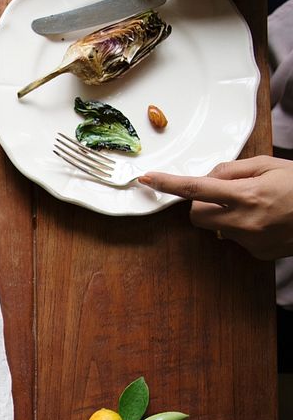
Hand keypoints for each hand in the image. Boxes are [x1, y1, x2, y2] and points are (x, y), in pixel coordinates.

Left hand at [138, 157, 292, 258]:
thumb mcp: (270, 165)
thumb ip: (234, 170)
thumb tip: (207, 178)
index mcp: (247, 195)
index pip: (196, 189)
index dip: (169, 184)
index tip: (148, 179)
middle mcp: (244, 221)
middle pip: (196, 215)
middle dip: (202, 203)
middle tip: (226, 193)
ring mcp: (249, 241)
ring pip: (215, 228)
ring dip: (224, 215)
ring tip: (256, 205)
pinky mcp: (255, 253)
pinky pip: (234, 238)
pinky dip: (242, 227)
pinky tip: (266, 220)